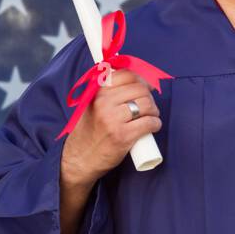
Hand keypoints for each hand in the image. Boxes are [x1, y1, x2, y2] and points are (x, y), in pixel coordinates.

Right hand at [60, 68, 161, 185]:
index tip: (146, 87)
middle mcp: (104, 103)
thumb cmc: (89, 132)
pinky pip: (149, 123)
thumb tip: (133, 79)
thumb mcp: (91, 105)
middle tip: (148, 107)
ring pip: (147, 105)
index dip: (141, 80)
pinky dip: (155, 124)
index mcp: (97, 93)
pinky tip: (152, 126)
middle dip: (149, 97)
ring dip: (154, 111)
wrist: (79, 158)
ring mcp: (113, 120)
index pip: (126, 75)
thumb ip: (106, 92)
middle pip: (140, 89)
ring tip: (150, 117)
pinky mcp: (122, 136)